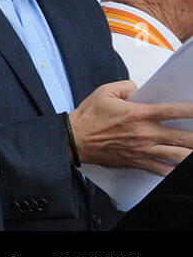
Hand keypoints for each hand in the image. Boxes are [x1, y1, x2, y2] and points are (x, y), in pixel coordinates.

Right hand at [69, 80, 192, 173]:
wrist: (75, 140)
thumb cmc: (88, 117)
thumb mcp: (104, 92)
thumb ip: (126, 86)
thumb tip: (139, 89)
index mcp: (138, 114)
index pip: (172, 111)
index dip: (192, 110)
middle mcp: (144, 134)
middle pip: (182, 137)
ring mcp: (143, 150)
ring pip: (177, 155)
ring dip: (191, 153)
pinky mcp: (138, 162)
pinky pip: (163, 170)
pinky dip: (175, 169)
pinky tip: (182, 167)